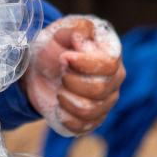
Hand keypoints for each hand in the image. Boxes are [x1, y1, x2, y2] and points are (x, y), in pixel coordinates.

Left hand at [19, 16, 125, 136]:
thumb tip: (87, 46)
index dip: (83, 63)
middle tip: (61, 73)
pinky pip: (82, 127)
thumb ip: (78, 30)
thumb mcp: (63, 29)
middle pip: (98, 89)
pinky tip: (59, 106)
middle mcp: (115, 79)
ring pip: (89, 110)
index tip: (64, 57)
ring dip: (66, 98)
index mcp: (112, 53)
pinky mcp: (94, 120)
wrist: (41, 66)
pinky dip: (65, 117)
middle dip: (70, 80)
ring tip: (60, 88)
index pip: (108, 64)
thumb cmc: (56, 44)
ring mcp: (106, 101)